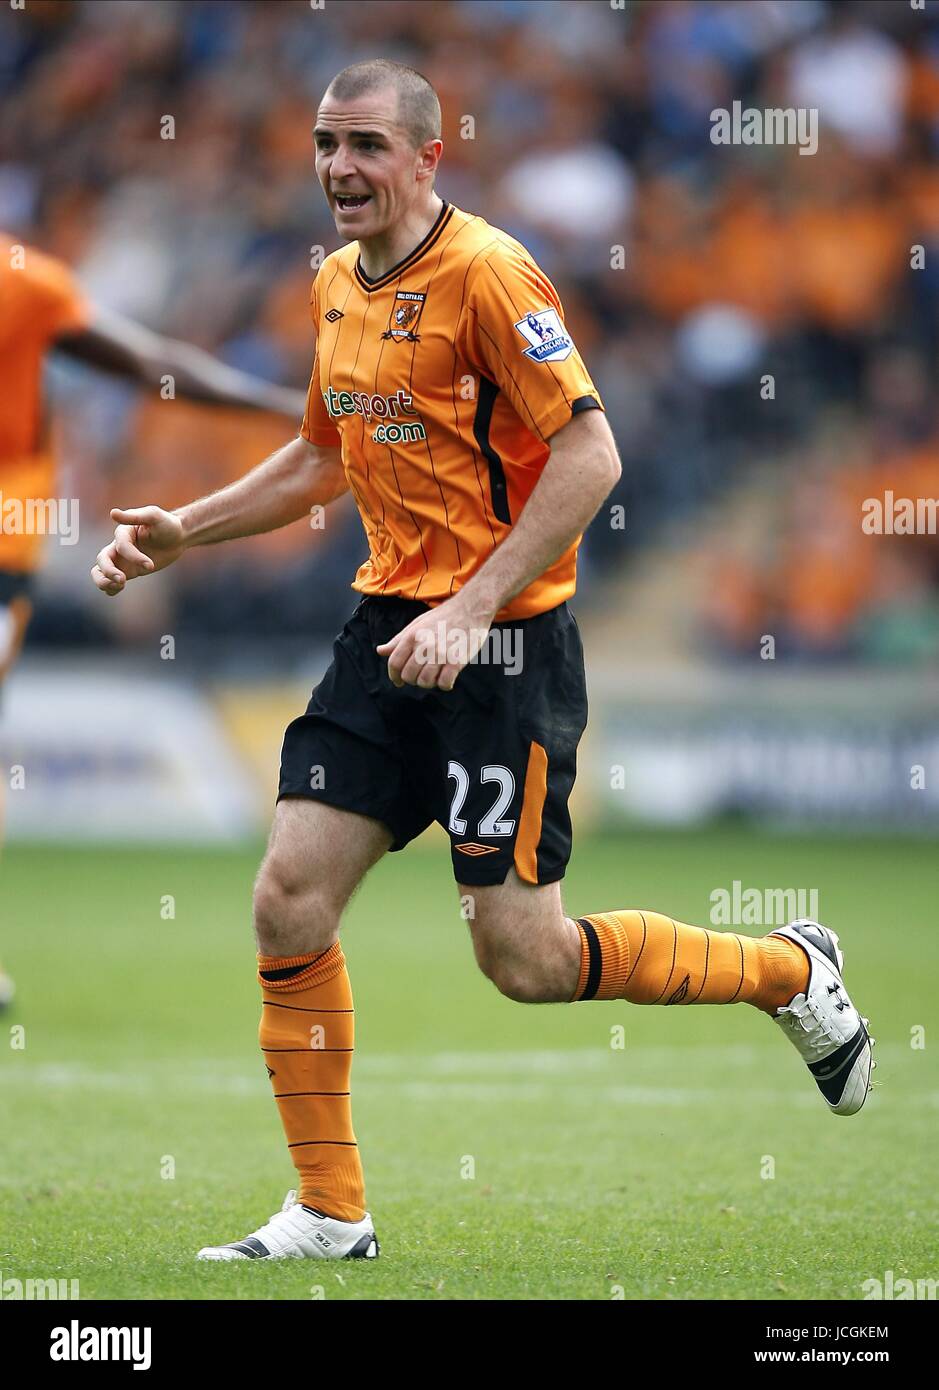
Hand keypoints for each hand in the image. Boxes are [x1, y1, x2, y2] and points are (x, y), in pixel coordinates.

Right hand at [91, 506, 185, 596]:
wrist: (177, 537)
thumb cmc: (166, 524)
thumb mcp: (153, 516)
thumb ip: (134, 516)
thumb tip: (112, 513)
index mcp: (123, 533)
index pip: (121, 546)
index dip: (133, 557)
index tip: (150, 565)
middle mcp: (118, 546)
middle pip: (102, 559)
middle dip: (108, 571)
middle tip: (123, 580)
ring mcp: (122, 560)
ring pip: (100, 572)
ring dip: (103, 581)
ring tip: (119, 585)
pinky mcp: (128, 571)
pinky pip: (112, 582)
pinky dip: (110, 588)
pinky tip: (118, 589)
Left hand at [376, 595, 495, 691]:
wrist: (471, 607)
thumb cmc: (444, 616)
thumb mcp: (417, 624)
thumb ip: (399, 640)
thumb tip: (380, 651)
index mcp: (412, 636)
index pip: (394, 663)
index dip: (394, 676)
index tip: (398, 682)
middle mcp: (424, 645)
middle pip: (409, 676)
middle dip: (413, 680)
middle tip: (421, 676)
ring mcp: (441, 653)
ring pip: (425, 682)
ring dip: (429, 683)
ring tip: (435, 676)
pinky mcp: (457, 661)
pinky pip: (444, 683)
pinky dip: (445, 684)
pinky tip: (448, 678)